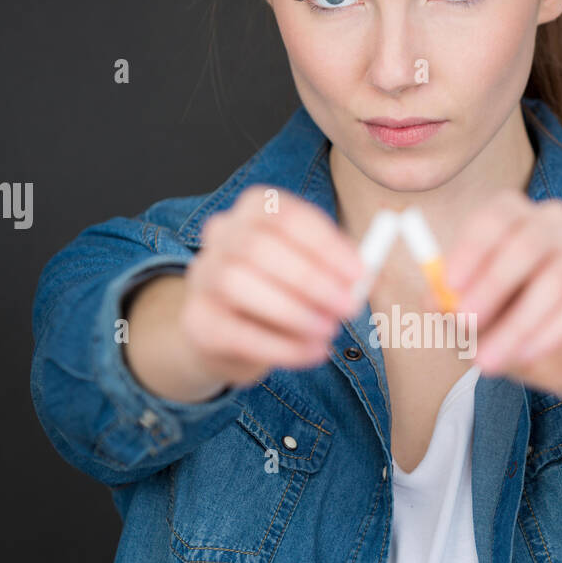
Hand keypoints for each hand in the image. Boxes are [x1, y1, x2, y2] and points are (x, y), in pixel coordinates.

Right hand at [178, 186, 364, 387]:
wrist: (228, 333)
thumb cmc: (281, 291)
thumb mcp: (313, 271)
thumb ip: (339, 270)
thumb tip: (363, 277)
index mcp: (254, 209)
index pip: (285, 216)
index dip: (325, 245)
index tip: (359, 273)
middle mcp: (221, 234)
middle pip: (259, 246)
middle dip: (311, 279)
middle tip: (348, 307)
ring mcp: (203, 276)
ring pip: (239, 284)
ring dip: (293, 312)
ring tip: (328, 331)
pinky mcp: (198, 321)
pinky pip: (237, 332)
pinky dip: (282, 347)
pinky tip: (313, 352)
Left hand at [439, 190, 561, 392]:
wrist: (549, 354)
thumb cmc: (500, 323)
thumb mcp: (465, 319)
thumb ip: (449, 306)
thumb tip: (435, 299)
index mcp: (514, 219)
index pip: (498, 215)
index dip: (473, 248)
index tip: (450, 285)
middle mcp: (554, 226)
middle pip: (530, 239)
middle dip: (494, 284)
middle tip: (466, 323)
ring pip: (559, 276)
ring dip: (519, 323)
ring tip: (490, 359)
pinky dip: (553, 332)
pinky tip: (528, 354)